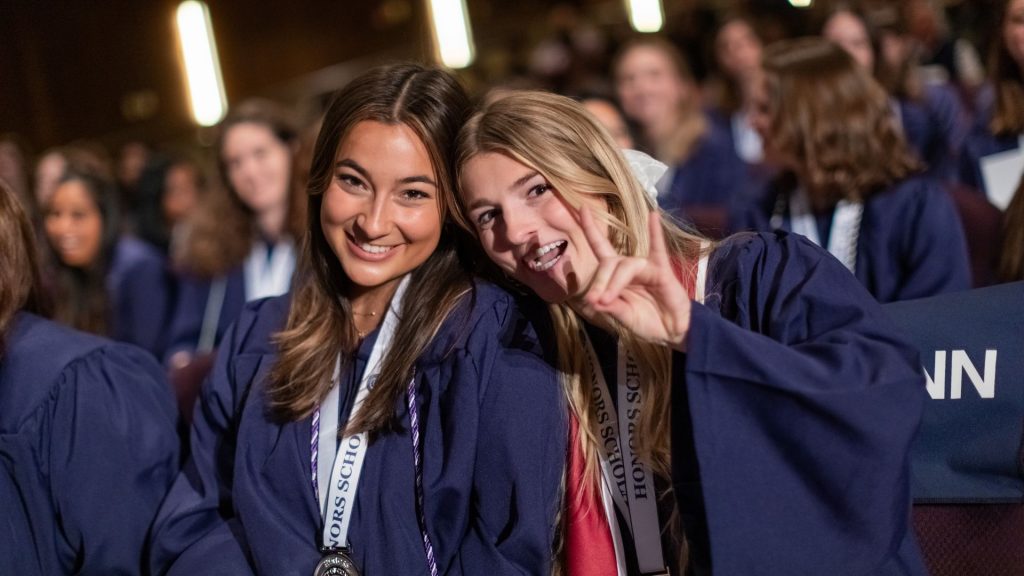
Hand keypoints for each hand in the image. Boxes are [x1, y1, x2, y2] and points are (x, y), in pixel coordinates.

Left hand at [578, 208, 692, 350]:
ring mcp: (647, 268)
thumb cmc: (648, 322)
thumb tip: (594, 301)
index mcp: (617, 275)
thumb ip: (611, 309)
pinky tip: (653, 217)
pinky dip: (656, 233)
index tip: (581, 209)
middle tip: (595, 300)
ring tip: (607, 301)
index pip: (601, 248)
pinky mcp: (663, 271)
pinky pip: (659, 250)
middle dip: (600, 281)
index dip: (591, 229)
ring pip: (626, 266)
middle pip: (609, 262)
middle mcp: (630, 268)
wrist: (673, 332)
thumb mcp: (624, 318)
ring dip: (614, 282)